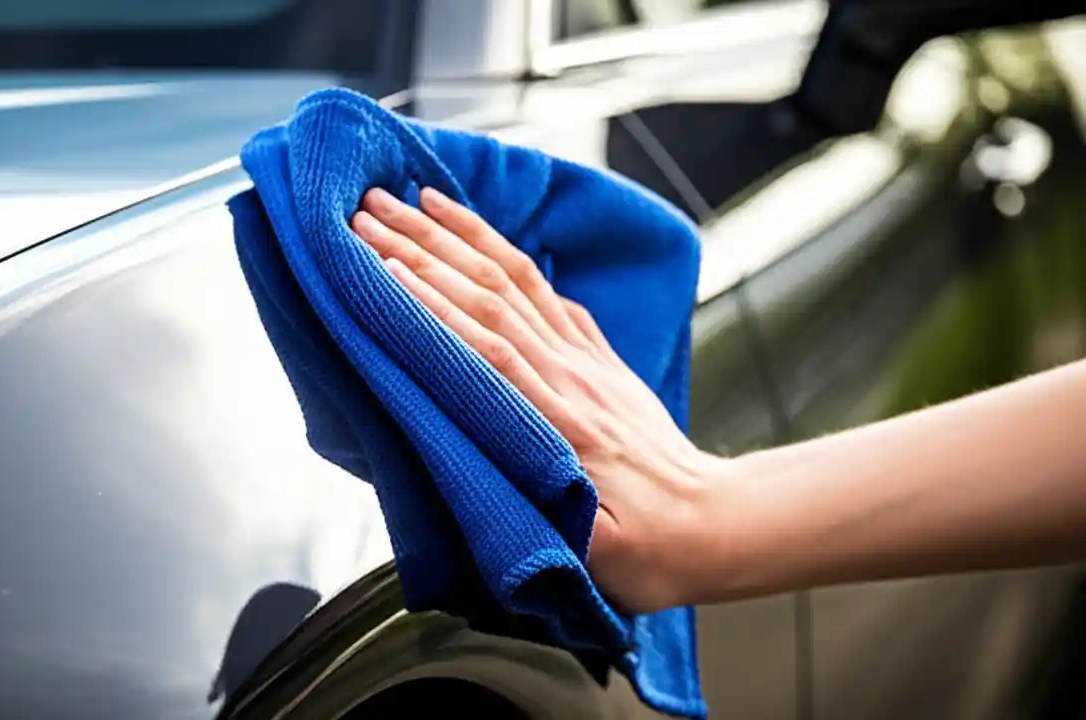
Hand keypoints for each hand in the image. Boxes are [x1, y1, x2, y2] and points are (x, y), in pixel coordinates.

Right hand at [350, 186, 732, 612]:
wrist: (717, 523)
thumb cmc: (652, 550)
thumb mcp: (598, 555)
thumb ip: (550, 516)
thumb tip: (494, 484)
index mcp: (562, 423)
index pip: (486, 349)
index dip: (432, 305)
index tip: (381, 266)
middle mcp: (571, 377)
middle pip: (489, 296)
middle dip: (426, 248)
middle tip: (369, 211)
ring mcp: (586, 362)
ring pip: (516, 281)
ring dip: (460, 235)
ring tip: (413, 198)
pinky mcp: (598, 359)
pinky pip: (549, 293)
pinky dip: (509, 257)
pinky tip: (481, 235)